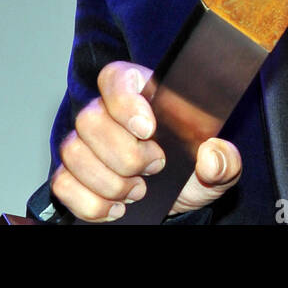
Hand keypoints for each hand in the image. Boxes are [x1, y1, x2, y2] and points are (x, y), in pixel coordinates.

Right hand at [50, 61, 241, 220]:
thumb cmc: (193, 172)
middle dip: (124, 154)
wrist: (175, 203)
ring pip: (73, 152)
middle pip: (90, 119)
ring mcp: (85, 144)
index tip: (148, 129)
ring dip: (109, 182)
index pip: (115, 78)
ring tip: (139, 191)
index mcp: (144, 95)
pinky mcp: (71, 174)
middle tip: (155, 168)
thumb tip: (211, 155)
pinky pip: (62, 183)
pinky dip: (90, 203)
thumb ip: (225, 160)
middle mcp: (106, 113)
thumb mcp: (220, 166)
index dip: (124, 100)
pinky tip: (117, 208)